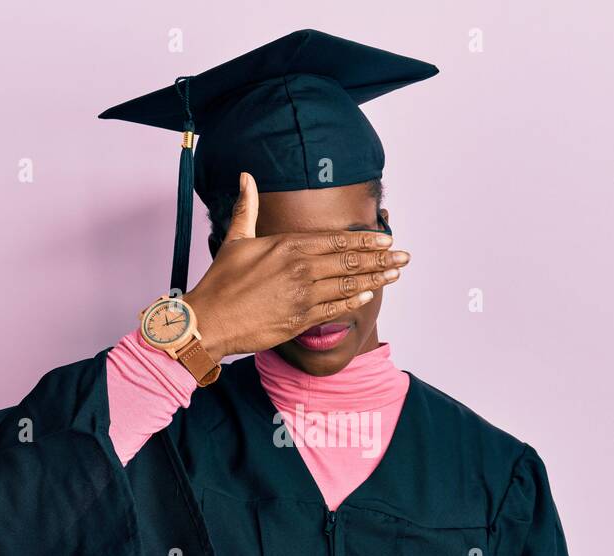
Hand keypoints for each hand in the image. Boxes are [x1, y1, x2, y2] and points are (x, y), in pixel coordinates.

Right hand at [183, 172, 410, 357]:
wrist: (209, 321)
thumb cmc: (220, 282)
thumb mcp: (235, 240)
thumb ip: (247, 208)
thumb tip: (246, 177)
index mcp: (287, 246)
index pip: (336, 239)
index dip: (364, 239)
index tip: (385, 238)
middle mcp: (300, 269)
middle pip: (349, 260)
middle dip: (381, 257)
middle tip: (404, 255)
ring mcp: (303, 295)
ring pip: (349, 284)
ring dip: (376, 277)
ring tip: (396, 272)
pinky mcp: (301, 319)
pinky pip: (336, 308)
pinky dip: (355, 300)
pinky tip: (370, 293)